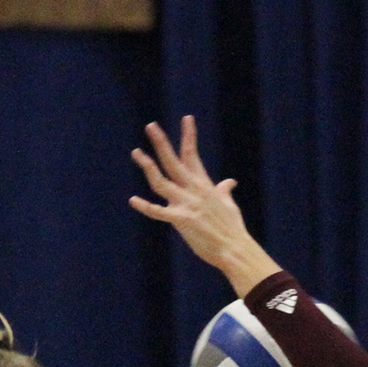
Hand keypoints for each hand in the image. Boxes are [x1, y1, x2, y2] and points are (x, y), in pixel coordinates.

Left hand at [130, 117, 281, 295]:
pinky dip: (146, 207)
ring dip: (148, 167)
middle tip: (151, 126)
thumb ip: (224, 191)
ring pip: (162, 181)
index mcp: (204, 185)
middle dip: (162, 143)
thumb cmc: (232, 229)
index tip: (187, 118)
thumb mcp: (229, 205)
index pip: (193, 155)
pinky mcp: (182, 220)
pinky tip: (133, 200)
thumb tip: (230, 182)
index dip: (189, 136)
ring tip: (136, 152)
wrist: (235, 248)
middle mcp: (194, 190)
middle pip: (174, 161)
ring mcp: (187, 204)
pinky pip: (159, 212)